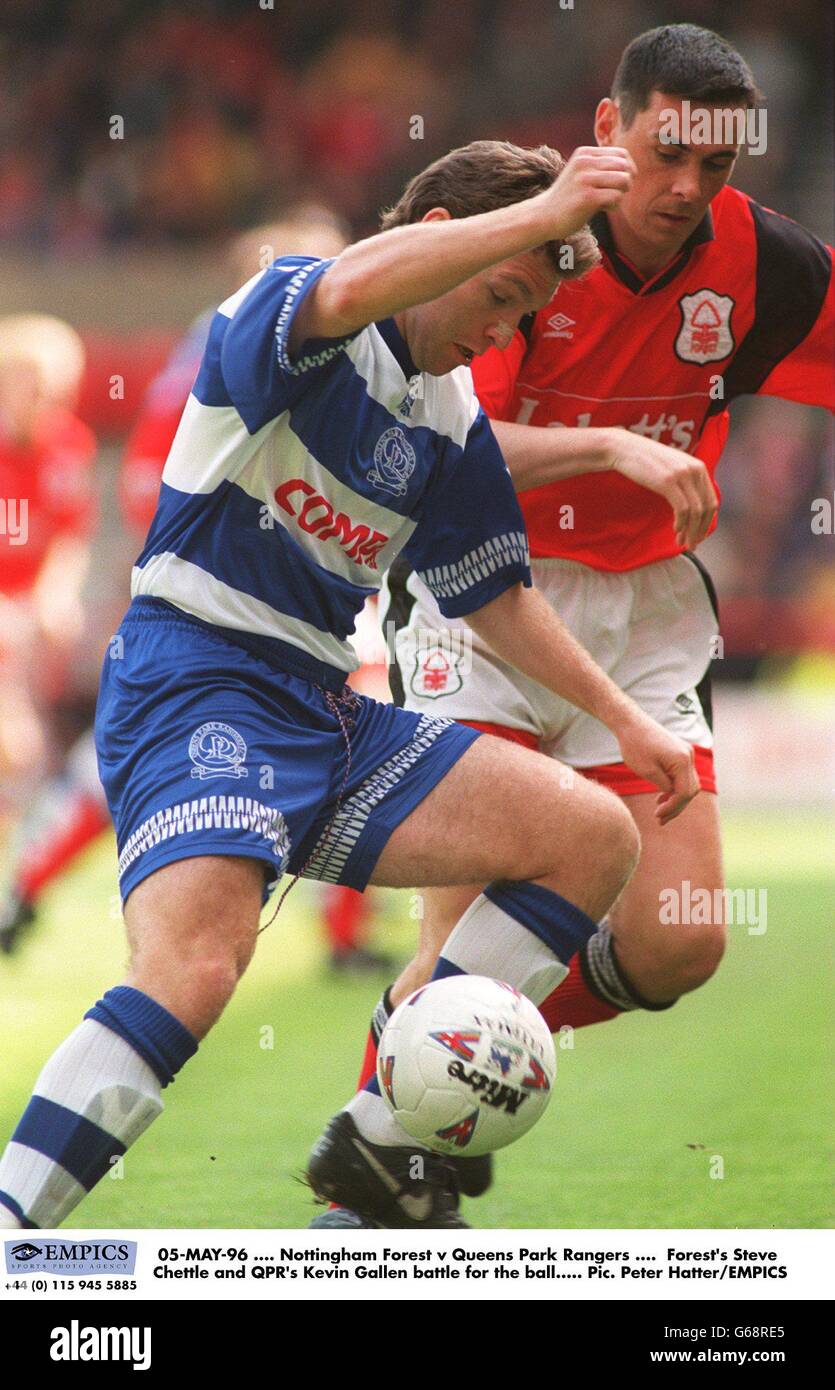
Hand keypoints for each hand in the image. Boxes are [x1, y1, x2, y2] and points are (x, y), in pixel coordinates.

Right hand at [542, 146, 635, 237]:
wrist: (544, 216)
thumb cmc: (567, 197)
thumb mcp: (580, 173)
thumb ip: (600, 166)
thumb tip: (630, 167)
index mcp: (584, 154)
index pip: (622, 154)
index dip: (628, 169)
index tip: (620, 184)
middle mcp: (585, 163)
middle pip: (625, 166)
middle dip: (627, 182)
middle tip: (616, 194)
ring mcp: (585, 180)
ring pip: (623, 180)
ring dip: (622, 193)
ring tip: (610, 201)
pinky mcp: (586, 198)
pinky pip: (616, 197)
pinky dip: (614, 205)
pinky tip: (604, 209)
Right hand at [605, 429, 718, 548]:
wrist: (627, 449)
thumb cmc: (647, 462)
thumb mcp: (673, 468)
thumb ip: (685, 482)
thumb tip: (692, 509)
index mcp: (699, 467)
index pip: (711, 500)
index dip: (707, 522)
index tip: (699, 535)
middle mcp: (695, 470)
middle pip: (707, 508)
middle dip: (700, 530)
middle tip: (692, 544)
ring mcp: (683, 475)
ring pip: (696, 511)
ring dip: (691, 531)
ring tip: (683, 542)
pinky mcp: (669, 482)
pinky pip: (682, 509)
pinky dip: (681, 523)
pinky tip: (676, 530)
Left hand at [614, 711, 699, 824]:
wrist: (630, 723)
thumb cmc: (635, 745)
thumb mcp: (647, 771)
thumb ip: (664, 786)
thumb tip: (673, 795)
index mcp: (682, 760)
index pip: (685, 792)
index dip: (673, 807)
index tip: (658, 816)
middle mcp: (689, 756)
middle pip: (690, 790)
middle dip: (676, 806)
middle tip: (660, 820)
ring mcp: (686, 753)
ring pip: (688, 784)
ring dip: (675, 799)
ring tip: (660, 812)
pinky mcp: (680, 752)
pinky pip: (682, 775)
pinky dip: (674, 788)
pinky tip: (661, 797)